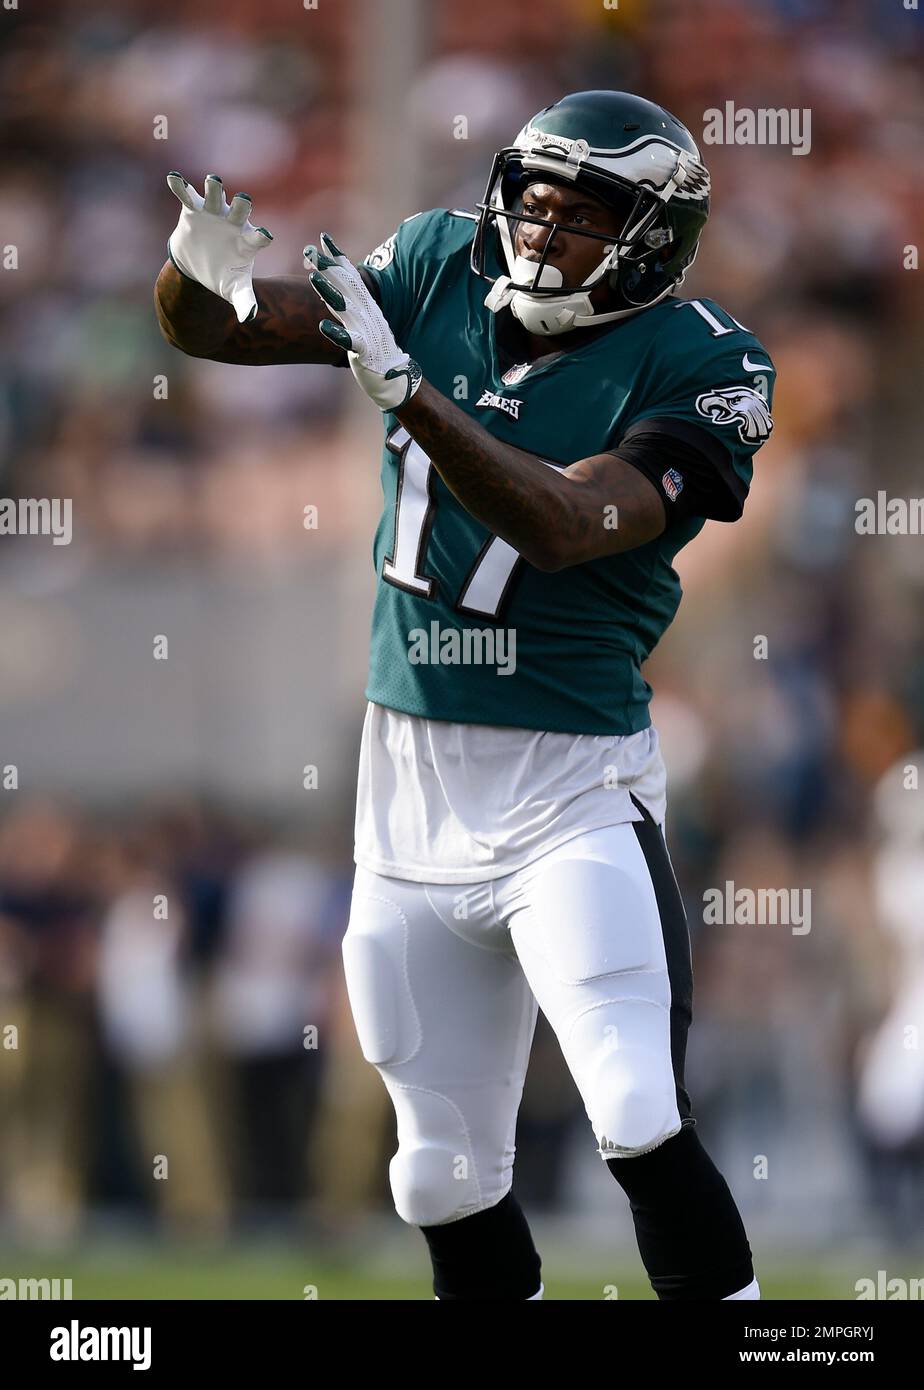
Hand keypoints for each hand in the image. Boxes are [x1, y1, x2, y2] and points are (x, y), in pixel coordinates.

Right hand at [166, 172, 272, 322]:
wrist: (198, 264)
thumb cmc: (222, 274)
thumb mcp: (233, 288)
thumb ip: (243, 300)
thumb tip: (248, 316)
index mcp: (246, 241)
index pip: (257, 238)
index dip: (261, 238)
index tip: (265, 236)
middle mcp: (233, 222)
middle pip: (241, 211)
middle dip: (242, 205)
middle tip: (244, 200)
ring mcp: (214, 213)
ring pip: (216, 196)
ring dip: (215, 188)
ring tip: (213, 181)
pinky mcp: (194, 209)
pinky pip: (187, 195)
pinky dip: (180, 186)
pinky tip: (173, 178)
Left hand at [305, 233, 421, 410]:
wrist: (395, 377)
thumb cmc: (375, 349)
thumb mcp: (362, 322)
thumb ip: (347, 305)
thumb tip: (328, 288)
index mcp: (366, 305)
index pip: (351, 276)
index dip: (338, 256)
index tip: (323, 238)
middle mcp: (367, 313)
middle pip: (346, 285)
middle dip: (328, 267)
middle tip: (310, 250)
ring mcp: (366, 330)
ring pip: (345, 307)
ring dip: (328, 292)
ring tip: (312, 278)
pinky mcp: (365, 350)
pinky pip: (349, 340)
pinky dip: (336, 333)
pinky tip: (322, 326)